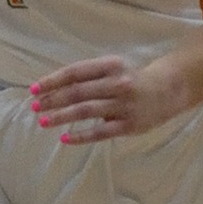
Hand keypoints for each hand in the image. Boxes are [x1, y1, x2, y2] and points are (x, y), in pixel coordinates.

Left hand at [29, 55, 194, 144]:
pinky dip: (81, 136)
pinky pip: (100, 132)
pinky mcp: (129, 125)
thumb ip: (88, 76)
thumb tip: (53, 88)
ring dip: (61, 116)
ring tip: (43, 121)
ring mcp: (123, 105)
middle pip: (77, 92)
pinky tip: (65, 138)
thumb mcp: (112, 68)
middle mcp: (117, 83)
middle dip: (52, 99)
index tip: (34, 88)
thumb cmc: (131, 78)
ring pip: (85, 111)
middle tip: (34, 106)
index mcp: (110, 65)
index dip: (53, 80)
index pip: (75, 72)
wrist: (168, 90)